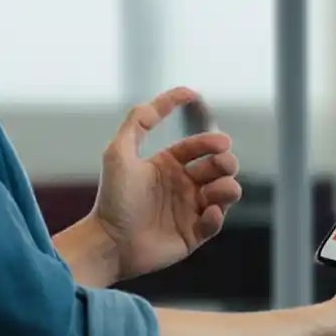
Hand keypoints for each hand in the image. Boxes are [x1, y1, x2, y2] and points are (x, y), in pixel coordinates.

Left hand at [94, 87, 242, 279]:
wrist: (108, 242)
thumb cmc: (112, 198)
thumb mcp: (119, 152)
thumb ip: (140, 119)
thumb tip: (180, 93)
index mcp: (168, 165)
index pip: (198, 146)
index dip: (211, 141)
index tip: (222, 140)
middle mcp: (183, 185)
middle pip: (218, 167)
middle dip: (226, 162)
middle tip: (222, 164)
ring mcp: (190, 210)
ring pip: (225, 193)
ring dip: (227, 188)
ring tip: (214, 191)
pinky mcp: (193, 235)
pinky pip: (215, 223)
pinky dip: (216, 216)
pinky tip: (208, 212)